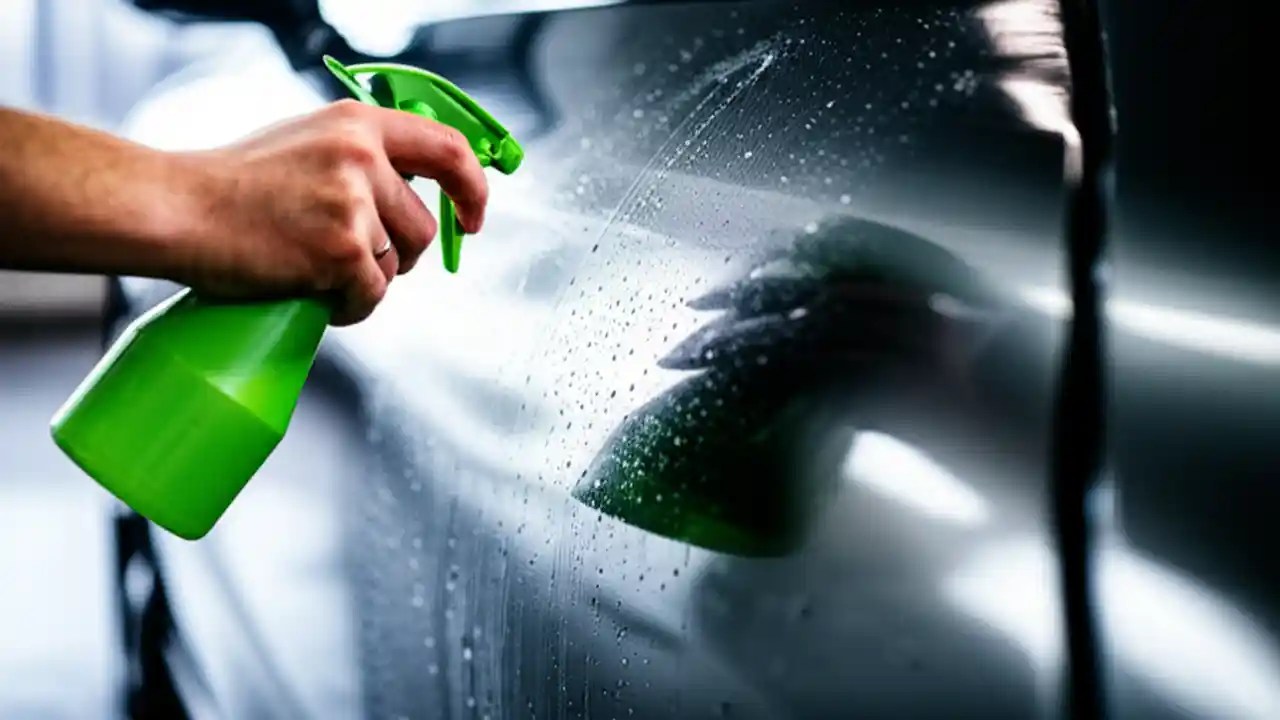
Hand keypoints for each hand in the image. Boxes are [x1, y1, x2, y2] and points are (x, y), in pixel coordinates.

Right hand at [175, 99, 488, 324]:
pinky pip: (370, 297)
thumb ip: (358, 157)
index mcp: (358, 125)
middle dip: (400, 256)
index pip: (447, 149)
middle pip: (423, 226)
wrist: (176, 209)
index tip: (473, 218)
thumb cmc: (231, 185)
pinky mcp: (342, 252)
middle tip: (354, 262)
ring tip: (316, 272)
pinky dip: (348, 308)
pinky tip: (313, 296)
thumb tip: (408, 188)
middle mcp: (363, 158)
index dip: (471, 188)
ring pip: (397, 265)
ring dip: (367, 280)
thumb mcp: (306, 143)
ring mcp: (353, 205)